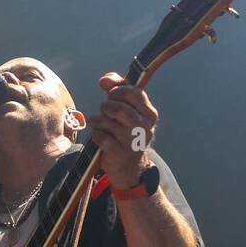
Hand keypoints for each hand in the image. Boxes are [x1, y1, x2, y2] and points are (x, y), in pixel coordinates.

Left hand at [91, 72, 157, 187]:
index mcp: (150, 115)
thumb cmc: (125, 131)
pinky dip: (95, 134)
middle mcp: (145, 128)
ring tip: (101, 125)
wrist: (128, 166)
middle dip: (106, 107)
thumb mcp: (127, 108)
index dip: (117, 91)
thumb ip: (117, 87)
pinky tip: (100, 137)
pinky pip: (99, 135)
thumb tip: (104, 80)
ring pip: (105, 121)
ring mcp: (132, 142)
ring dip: (98, 120)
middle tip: (105, 112)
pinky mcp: (119, 153)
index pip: (133, 93)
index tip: (111, 96)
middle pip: (117, 108)